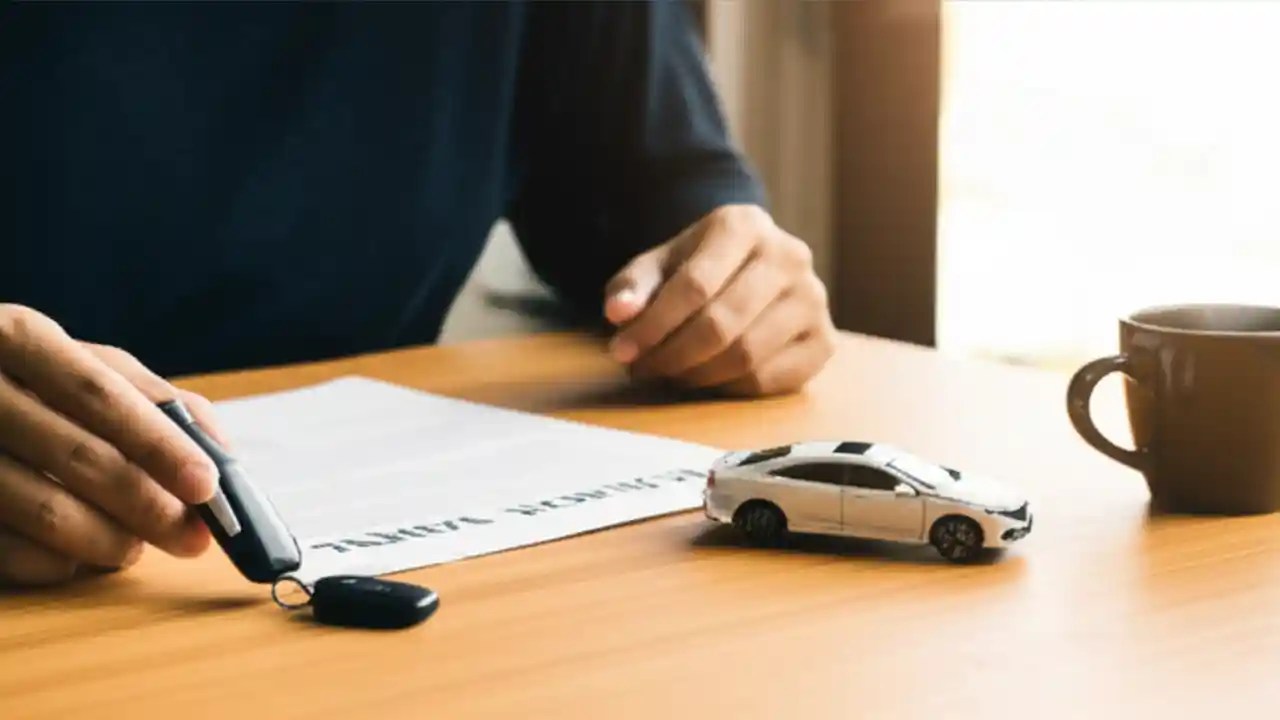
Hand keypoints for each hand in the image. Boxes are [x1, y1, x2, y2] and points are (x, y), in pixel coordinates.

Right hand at [0, 305, 224, 586]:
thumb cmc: (26, 382)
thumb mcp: (80, 364)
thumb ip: (152, 397)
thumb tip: (220, 452)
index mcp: (18, 338)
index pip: (101, 396)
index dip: (159, 444)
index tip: (207, 485)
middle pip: (80, 457)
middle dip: (150, 505)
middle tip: (193, 538)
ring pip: (46, 511)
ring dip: (111, 542)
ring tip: (136, 546)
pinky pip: (8, 551)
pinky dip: (58, 564)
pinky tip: (79, 557)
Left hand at [603, 204, 835, 395]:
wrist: (750, 272)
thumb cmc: (696, 269)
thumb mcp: (659, 266)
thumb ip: (634, 286)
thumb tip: (619, 313)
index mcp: (745, 224)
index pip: (694, 285)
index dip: (652, 325)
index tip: (620, 351)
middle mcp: (789, 256)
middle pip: (721, 324)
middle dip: (672, 355)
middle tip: (642, 370)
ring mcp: (814, 299)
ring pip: (745, 355)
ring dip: (696, 376)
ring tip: (669, 374)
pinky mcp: (824, 340)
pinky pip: (768, 380)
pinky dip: (728, 388)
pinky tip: (706, 379)